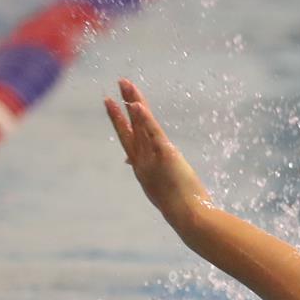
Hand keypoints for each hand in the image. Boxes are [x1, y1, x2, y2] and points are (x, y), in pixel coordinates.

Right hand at [104, 78, 209, 226]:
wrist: (187, 216)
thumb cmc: (177, 206)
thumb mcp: (156, 188)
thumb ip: (146, 172)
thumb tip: (131, 162)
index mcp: (140, 167)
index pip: (128, 138)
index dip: (120, 120)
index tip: (112, 103)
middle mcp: (141, 160)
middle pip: (129, 127)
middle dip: (122, 105)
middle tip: (118, 84)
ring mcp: (151, 158)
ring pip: (140, 126)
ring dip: (133, 103)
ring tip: (126, 85)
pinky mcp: (166, 155)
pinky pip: (154, 134)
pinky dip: (146, 120)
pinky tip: (138, 105)